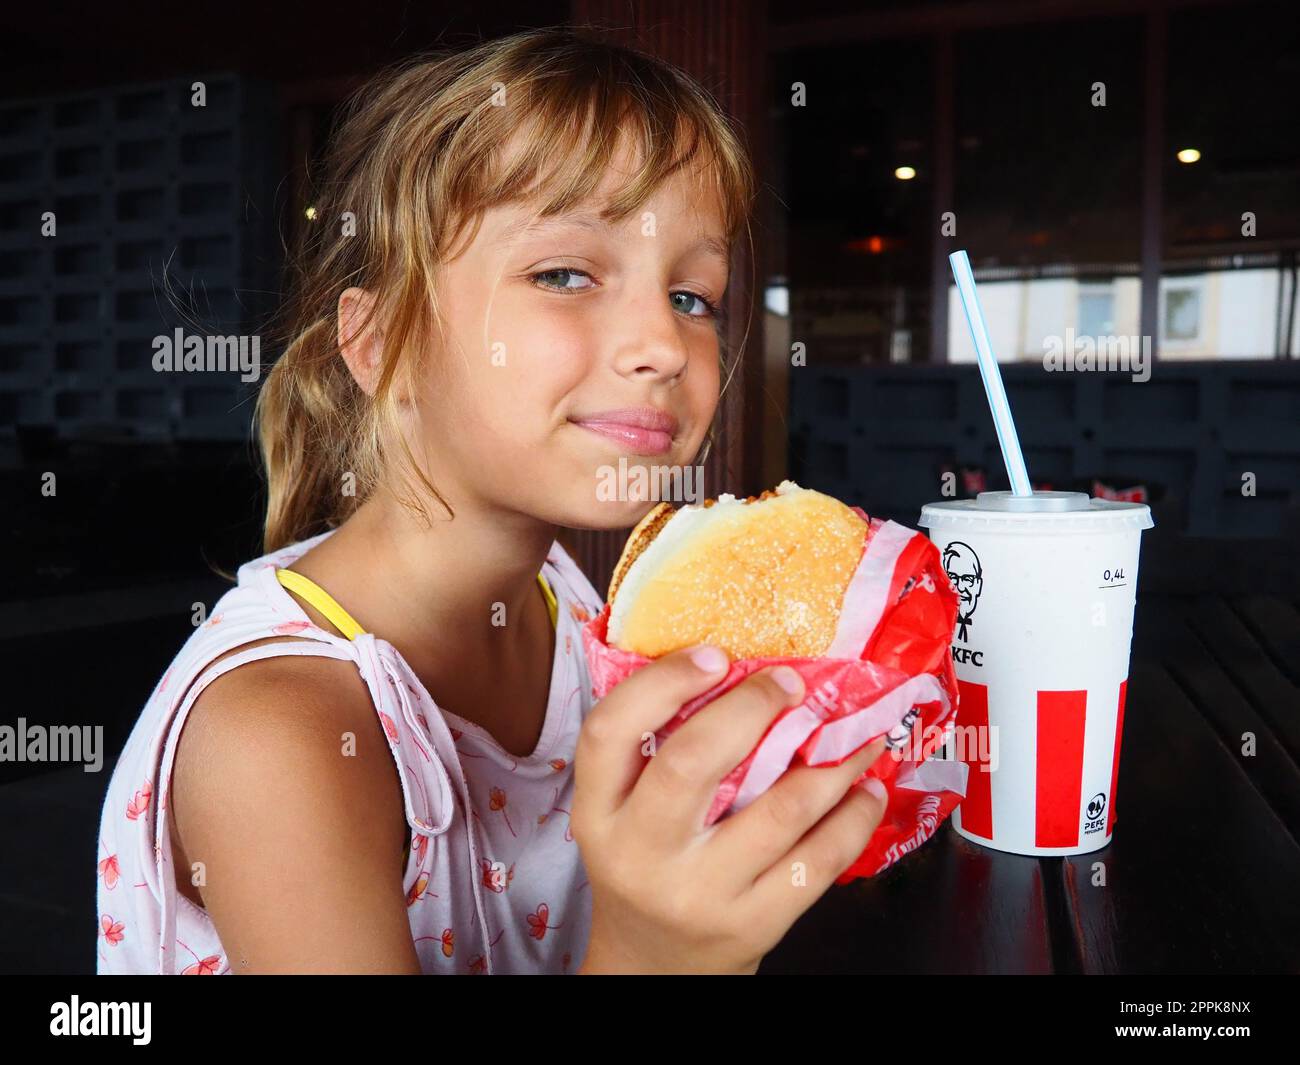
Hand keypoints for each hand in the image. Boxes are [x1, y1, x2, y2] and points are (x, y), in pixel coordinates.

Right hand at [572, 645, 888, 974]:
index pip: (609, 732)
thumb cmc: (645, 868)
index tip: (714, 655)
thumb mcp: (620, 814)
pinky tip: (865, 790)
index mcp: (599, 813)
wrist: (653, 969)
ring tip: (858, 732)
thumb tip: (734, 665)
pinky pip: (818, 861)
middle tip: (791, 683)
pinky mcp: (753, 924)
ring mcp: (700, 892)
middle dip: (752, 708)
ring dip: (831, 761)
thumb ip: (652, 751)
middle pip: (691, 762)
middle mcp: (641, 852)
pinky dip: (853, 817)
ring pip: (779, 810)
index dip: (661, 683)